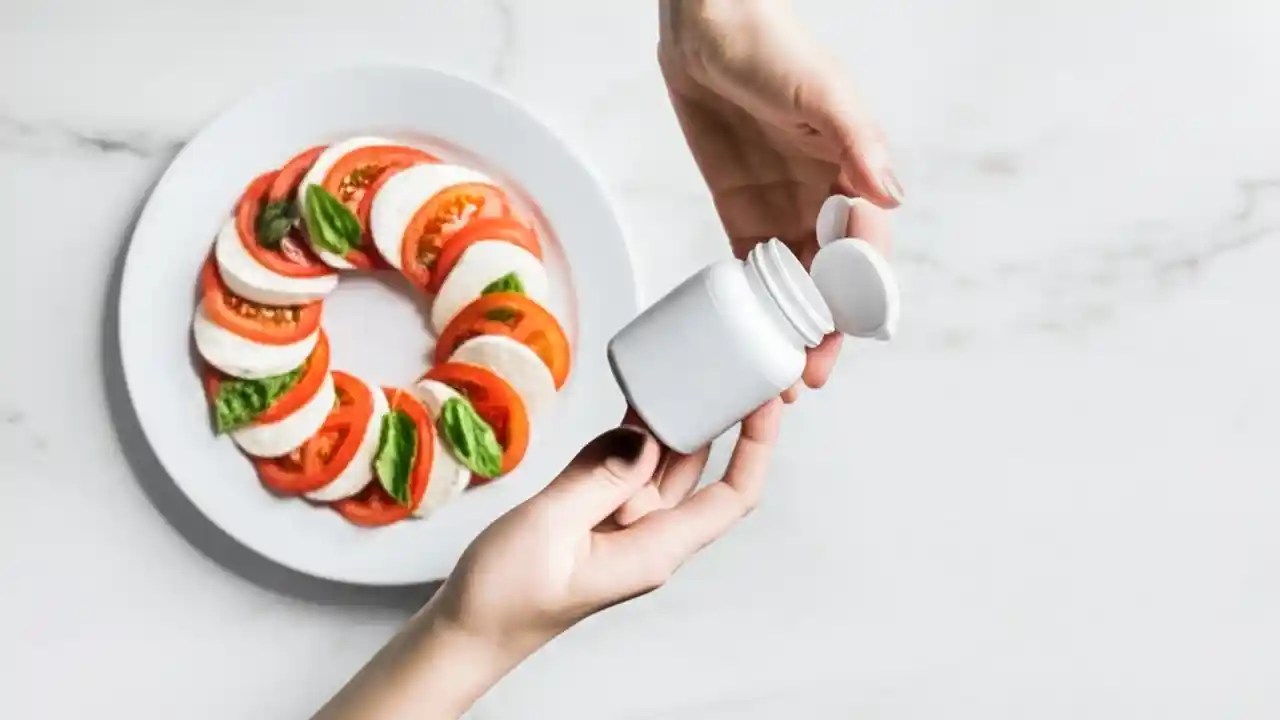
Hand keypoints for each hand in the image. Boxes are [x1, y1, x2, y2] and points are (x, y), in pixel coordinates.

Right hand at [316, 402, 782, 718]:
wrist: (466, 629)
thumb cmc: (504, 599)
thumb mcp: (550, 528)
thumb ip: (598, 478)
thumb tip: (641, 436)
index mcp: (652, 550)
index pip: (730, 497)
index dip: (755, 449)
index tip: (764, 405)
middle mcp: (646, 536)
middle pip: (699, 471)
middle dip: (717, 420)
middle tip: (726, 366)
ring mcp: (620, 525)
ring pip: (659, 463)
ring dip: (671, 421)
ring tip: (683, 370)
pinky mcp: (593, 514)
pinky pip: (622, 467)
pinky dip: (630, 434)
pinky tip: (636, 402)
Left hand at [660, 0, 897, 399]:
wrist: (706, 27)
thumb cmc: (771, 46)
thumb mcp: (822, 90)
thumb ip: (858, 143)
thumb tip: (892, 196)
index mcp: (850, 174)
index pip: (861, 249)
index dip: (855, 298)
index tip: (845, 336)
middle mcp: (821, 198)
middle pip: (828, 281)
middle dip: (822, 333)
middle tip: (805, 379)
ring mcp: (782, 207)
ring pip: (790, 286)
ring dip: (787, 333)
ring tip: (776, 381)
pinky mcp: (742, 210)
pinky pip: (750, 268)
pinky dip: (753, 307)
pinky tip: (750, 343)